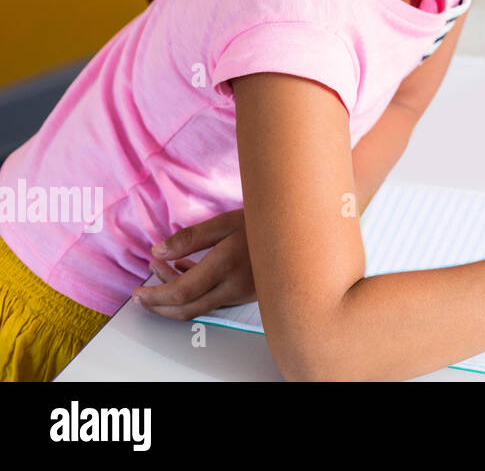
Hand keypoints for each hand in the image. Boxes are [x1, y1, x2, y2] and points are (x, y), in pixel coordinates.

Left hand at [131, 209, 254, 319]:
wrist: (302, 232)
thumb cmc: (266, 221)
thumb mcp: (225, 221)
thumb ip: (190, 238)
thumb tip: (158, 251)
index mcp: (226, 266)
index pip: (181, 293)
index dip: (155, 296)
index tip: (138, 292)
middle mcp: (234, 286)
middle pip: (186, 309)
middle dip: (159, 304)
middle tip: (141, 295)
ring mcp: (242, 294)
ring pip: (199, 305)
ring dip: (174, 295)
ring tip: (161, 270)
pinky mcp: (247, 294)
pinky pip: (213, 299)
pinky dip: (193, 292)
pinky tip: (186, 270)